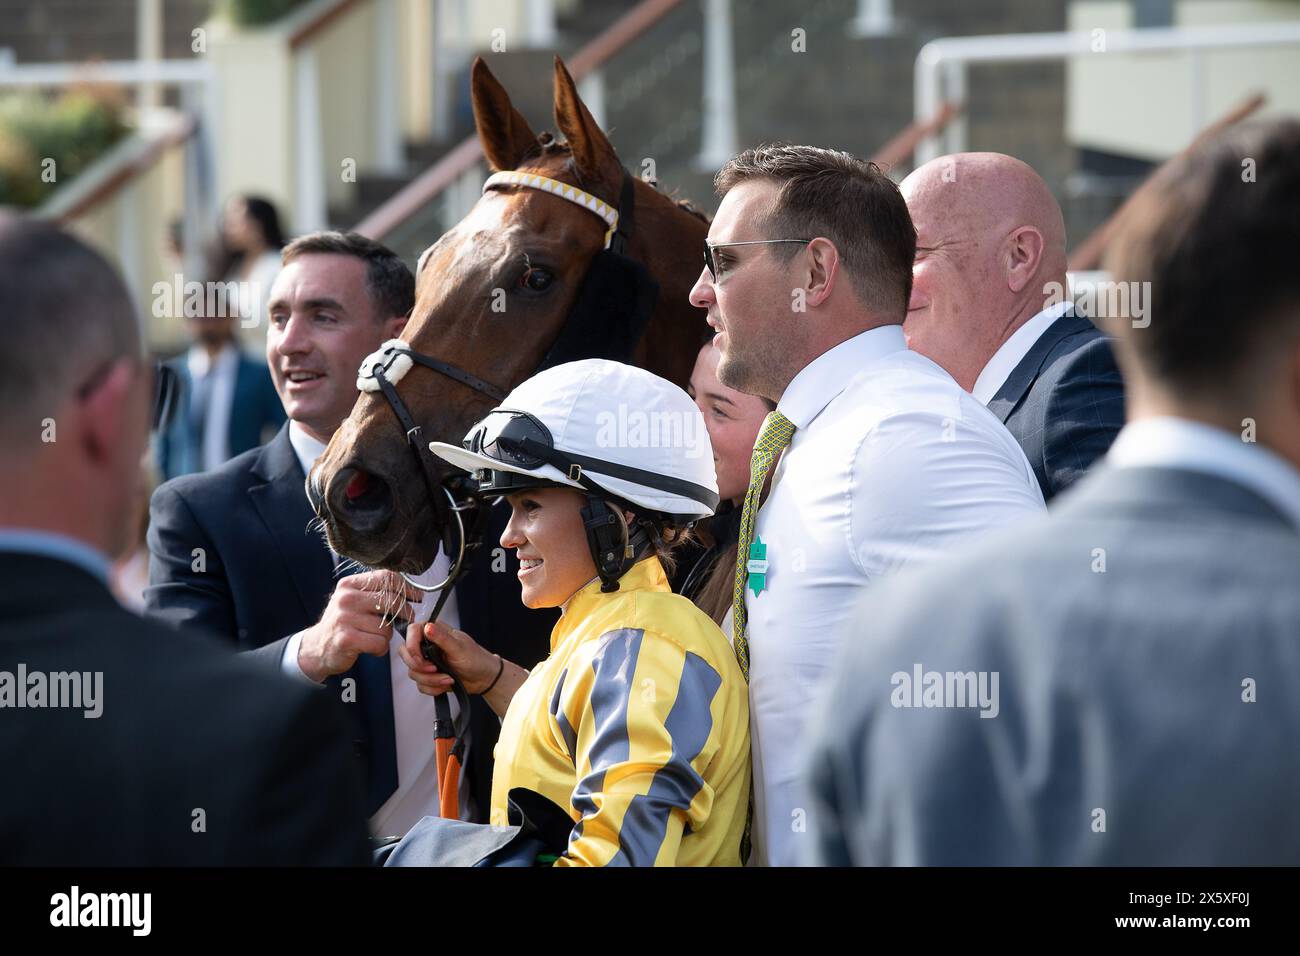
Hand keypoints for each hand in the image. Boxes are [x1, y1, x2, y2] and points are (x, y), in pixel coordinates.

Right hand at [296, 570, 421, 682]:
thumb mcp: (354, 601)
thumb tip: (411, 591)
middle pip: (392, 601)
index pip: (387, 577)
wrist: (317, 647)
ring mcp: (345, 619)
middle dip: (405, 613)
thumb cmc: (343, 624)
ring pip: (387, 627)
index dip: (407, 587)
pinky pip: (380, 643)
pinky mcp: (346, 639)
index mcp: (349, 585)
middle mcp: (346, 599)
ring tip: (374, 638)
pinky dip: (380, 649)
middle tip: (406, 620)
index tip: (417, 596)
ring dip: (387, 636)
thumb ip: (376, 593)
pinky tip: (370, 648)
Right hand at [397, 620, 498, 696]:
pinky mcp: (427, 676)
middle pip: (405, 653)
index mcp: (434, 631)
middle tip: (434, 670)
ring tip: (448, 679)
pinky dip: (432, 688)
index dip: (411, 646)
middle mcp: (427, 644)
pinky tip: (446, 685)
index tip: (421, 659)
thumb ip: (442, 638)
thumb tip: (428, 627)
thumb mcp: (459, 648)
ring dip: (430, 680)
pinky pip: (420, 685)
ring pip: (412, 672)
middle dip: (419, 666)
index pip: (412, 631)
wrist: (483, 678)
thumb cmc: (475, 659)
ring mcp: (426, 660)